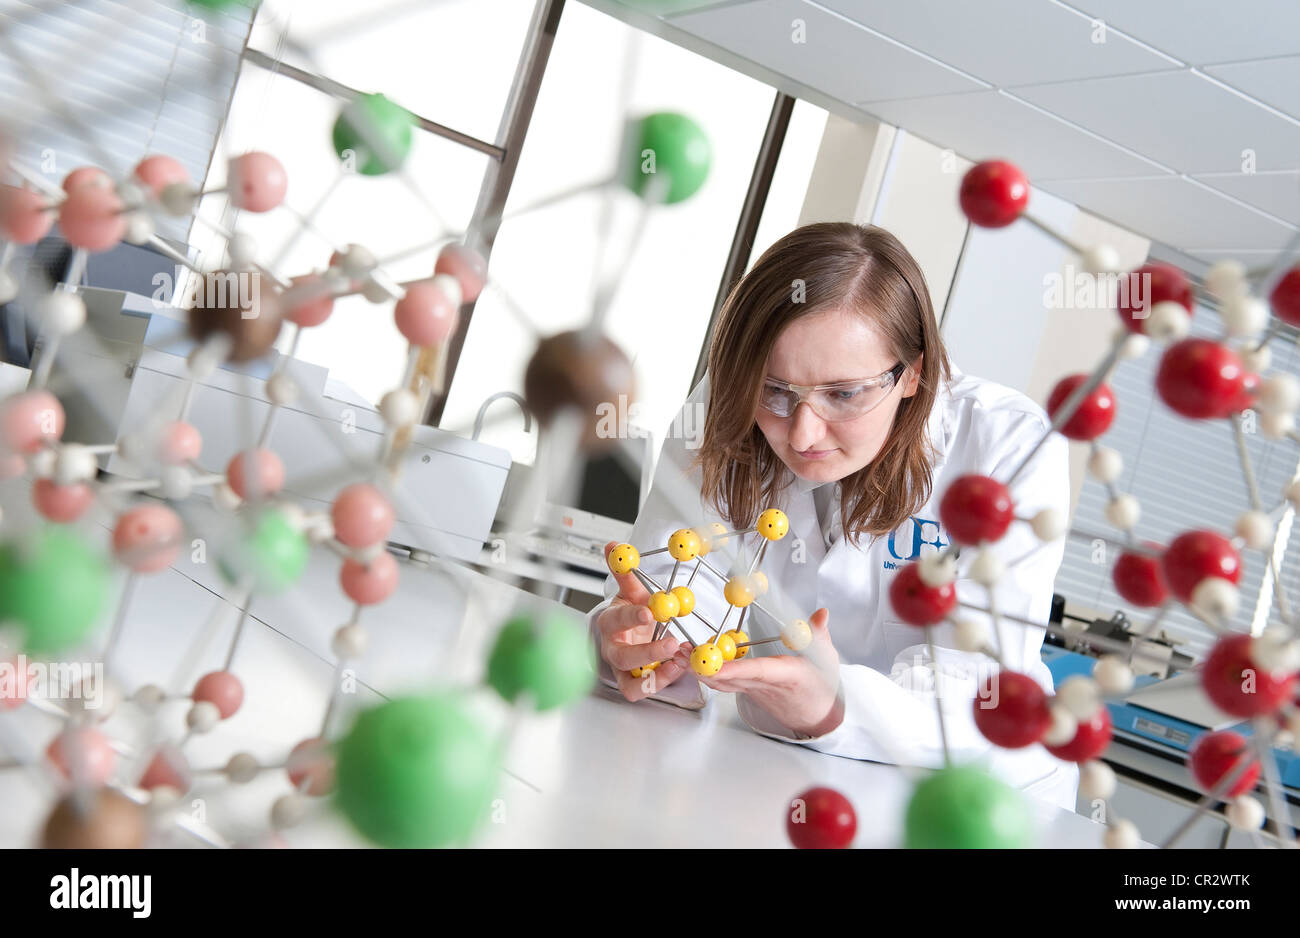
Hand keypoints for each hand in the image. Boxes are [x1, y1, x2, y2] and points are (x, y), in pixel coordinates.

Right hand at [596, 541, 691, 701]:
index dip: (632, 616)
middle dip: (648, 653)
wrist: (629, 632)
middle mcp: (613, 649)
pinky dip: (663, 681)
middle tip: (673, 643)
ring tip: (681, 661)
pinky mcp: (634, 683)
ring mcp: (622, 670)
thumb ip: (625, 573)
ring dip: (658, 676)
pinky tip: (681, 666)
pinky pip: (644, 690)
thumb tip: (613, 546)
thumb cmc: (630, 612)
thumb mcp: (631, 592)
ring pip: (631, 684)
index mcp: (611, 623)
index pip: (617, 619)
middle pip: (624, 657)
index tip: (650, 612)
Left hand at [695, 608, 843, 736]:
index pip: (758, 672)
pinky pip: (723, 683)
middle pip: (729, 679)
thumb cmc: (821, 685)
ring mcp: (752, 690)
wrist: (816, 714)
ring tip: (677, 653)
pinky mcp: (746, 690)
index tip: (714, 664)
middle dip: (703, 667)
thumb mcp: (826, 657)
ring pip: (721, 683)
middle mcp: (764, 686)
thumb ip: (820, 634)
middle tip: (681, 652)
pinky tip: (689, 660)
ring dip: (698, 669)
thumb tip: (821, 613)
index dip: (734, 669)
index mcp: (786, 676)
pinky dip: (705, 672)